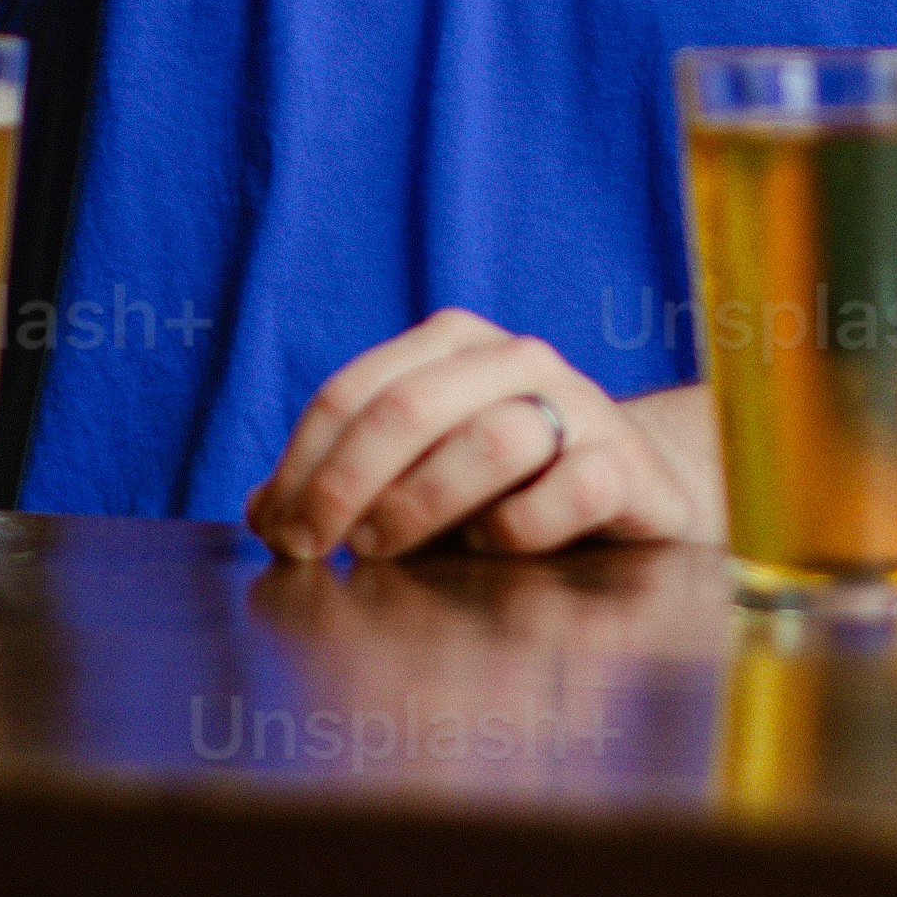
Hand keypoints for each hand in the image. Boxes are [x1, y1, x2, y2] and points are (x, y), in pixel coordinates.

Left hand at [247, 311, 715, 565]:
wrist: (635, 493)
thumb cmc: (504, 486)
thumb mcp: (415, 473)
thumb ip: (343, 484)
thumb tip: (262, 514)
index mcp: (450, 345)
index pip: (354, 392)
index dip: (302, 465)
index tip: (277, 531)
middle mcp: (515, 359)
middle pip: (409, 408)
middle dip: (344, 485)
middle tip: (312, 549)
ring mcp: (581, 407)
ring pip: (491, 440)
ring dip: (421, 504)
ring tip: (387, 552)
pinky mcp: (629, 466)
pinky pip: (571, 489)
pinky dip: (519, 527)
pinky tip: (491, 550)